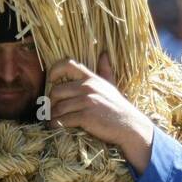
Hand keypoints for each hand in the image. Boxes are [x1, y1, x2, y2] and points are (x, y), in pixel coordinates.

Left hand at [47, 53, 155, 171]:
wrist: (130, 127)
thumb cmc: (118, 108)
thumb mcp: (111, 86)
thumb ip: (105, 71)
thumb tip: (104, 54)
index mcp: (91, 78)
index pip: (67, 65)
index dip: (54, 71)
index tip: (51, 81)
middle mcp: (88, 87)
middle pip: (56, 91)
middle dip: (51, 103)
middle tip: (51, 110)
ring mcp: (87, 102)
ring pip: (58, 107)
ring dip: (52, 116)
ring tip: (52, 121)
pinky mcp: (86, 117)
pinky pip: (63, 120)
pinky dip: (56, 125)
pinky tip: (56, 127)